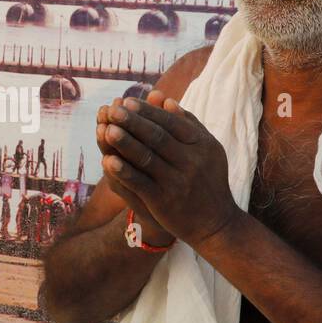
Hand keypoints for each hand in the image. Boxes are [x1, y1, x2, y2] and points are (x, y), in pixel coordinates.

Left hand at [99, 91, 240, 247]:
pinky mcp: (163, 202)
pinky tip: (108, 161)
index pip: (171, 123)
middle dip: (133, 122)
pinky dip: (124, 172)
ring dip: (125, 143)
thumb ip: (187, 123)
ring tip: (107, 129)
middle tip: (113, 110)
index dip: (148, 112)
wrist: (214, 223)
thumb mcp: (207, 148)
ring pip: (147, 159)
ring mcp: (177, 182)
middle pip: (157, 138)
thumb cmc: (208, 179)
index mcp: (201, 145)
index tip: (127, 101)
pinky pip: (140, 183)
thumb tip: (164, 99)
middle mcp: (191, 162)